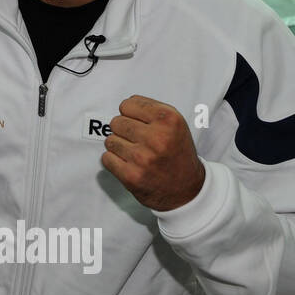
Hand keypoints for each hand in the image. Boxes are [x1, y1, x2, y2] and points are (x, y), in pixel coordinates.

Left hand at [101, 95, 205, 211]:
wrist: (187, 190)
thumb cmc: (177, 153)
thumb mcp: (175, 124)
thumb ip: (150, 110)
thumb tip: (124, 105)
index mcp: (169, 120)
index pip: (127, 104)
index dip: (130, 114)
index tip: (139, 123)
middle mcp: (157, 137)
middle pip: (116, 122)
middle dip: (123, 130)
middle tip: (138, 141)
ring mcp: (143, 158)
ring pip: (109, 140)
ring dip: (119, 147)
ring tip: (136, 154)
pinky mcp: (131, 176)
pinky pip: (106, 158)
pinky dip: (114, 161)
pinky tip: (130, 165)